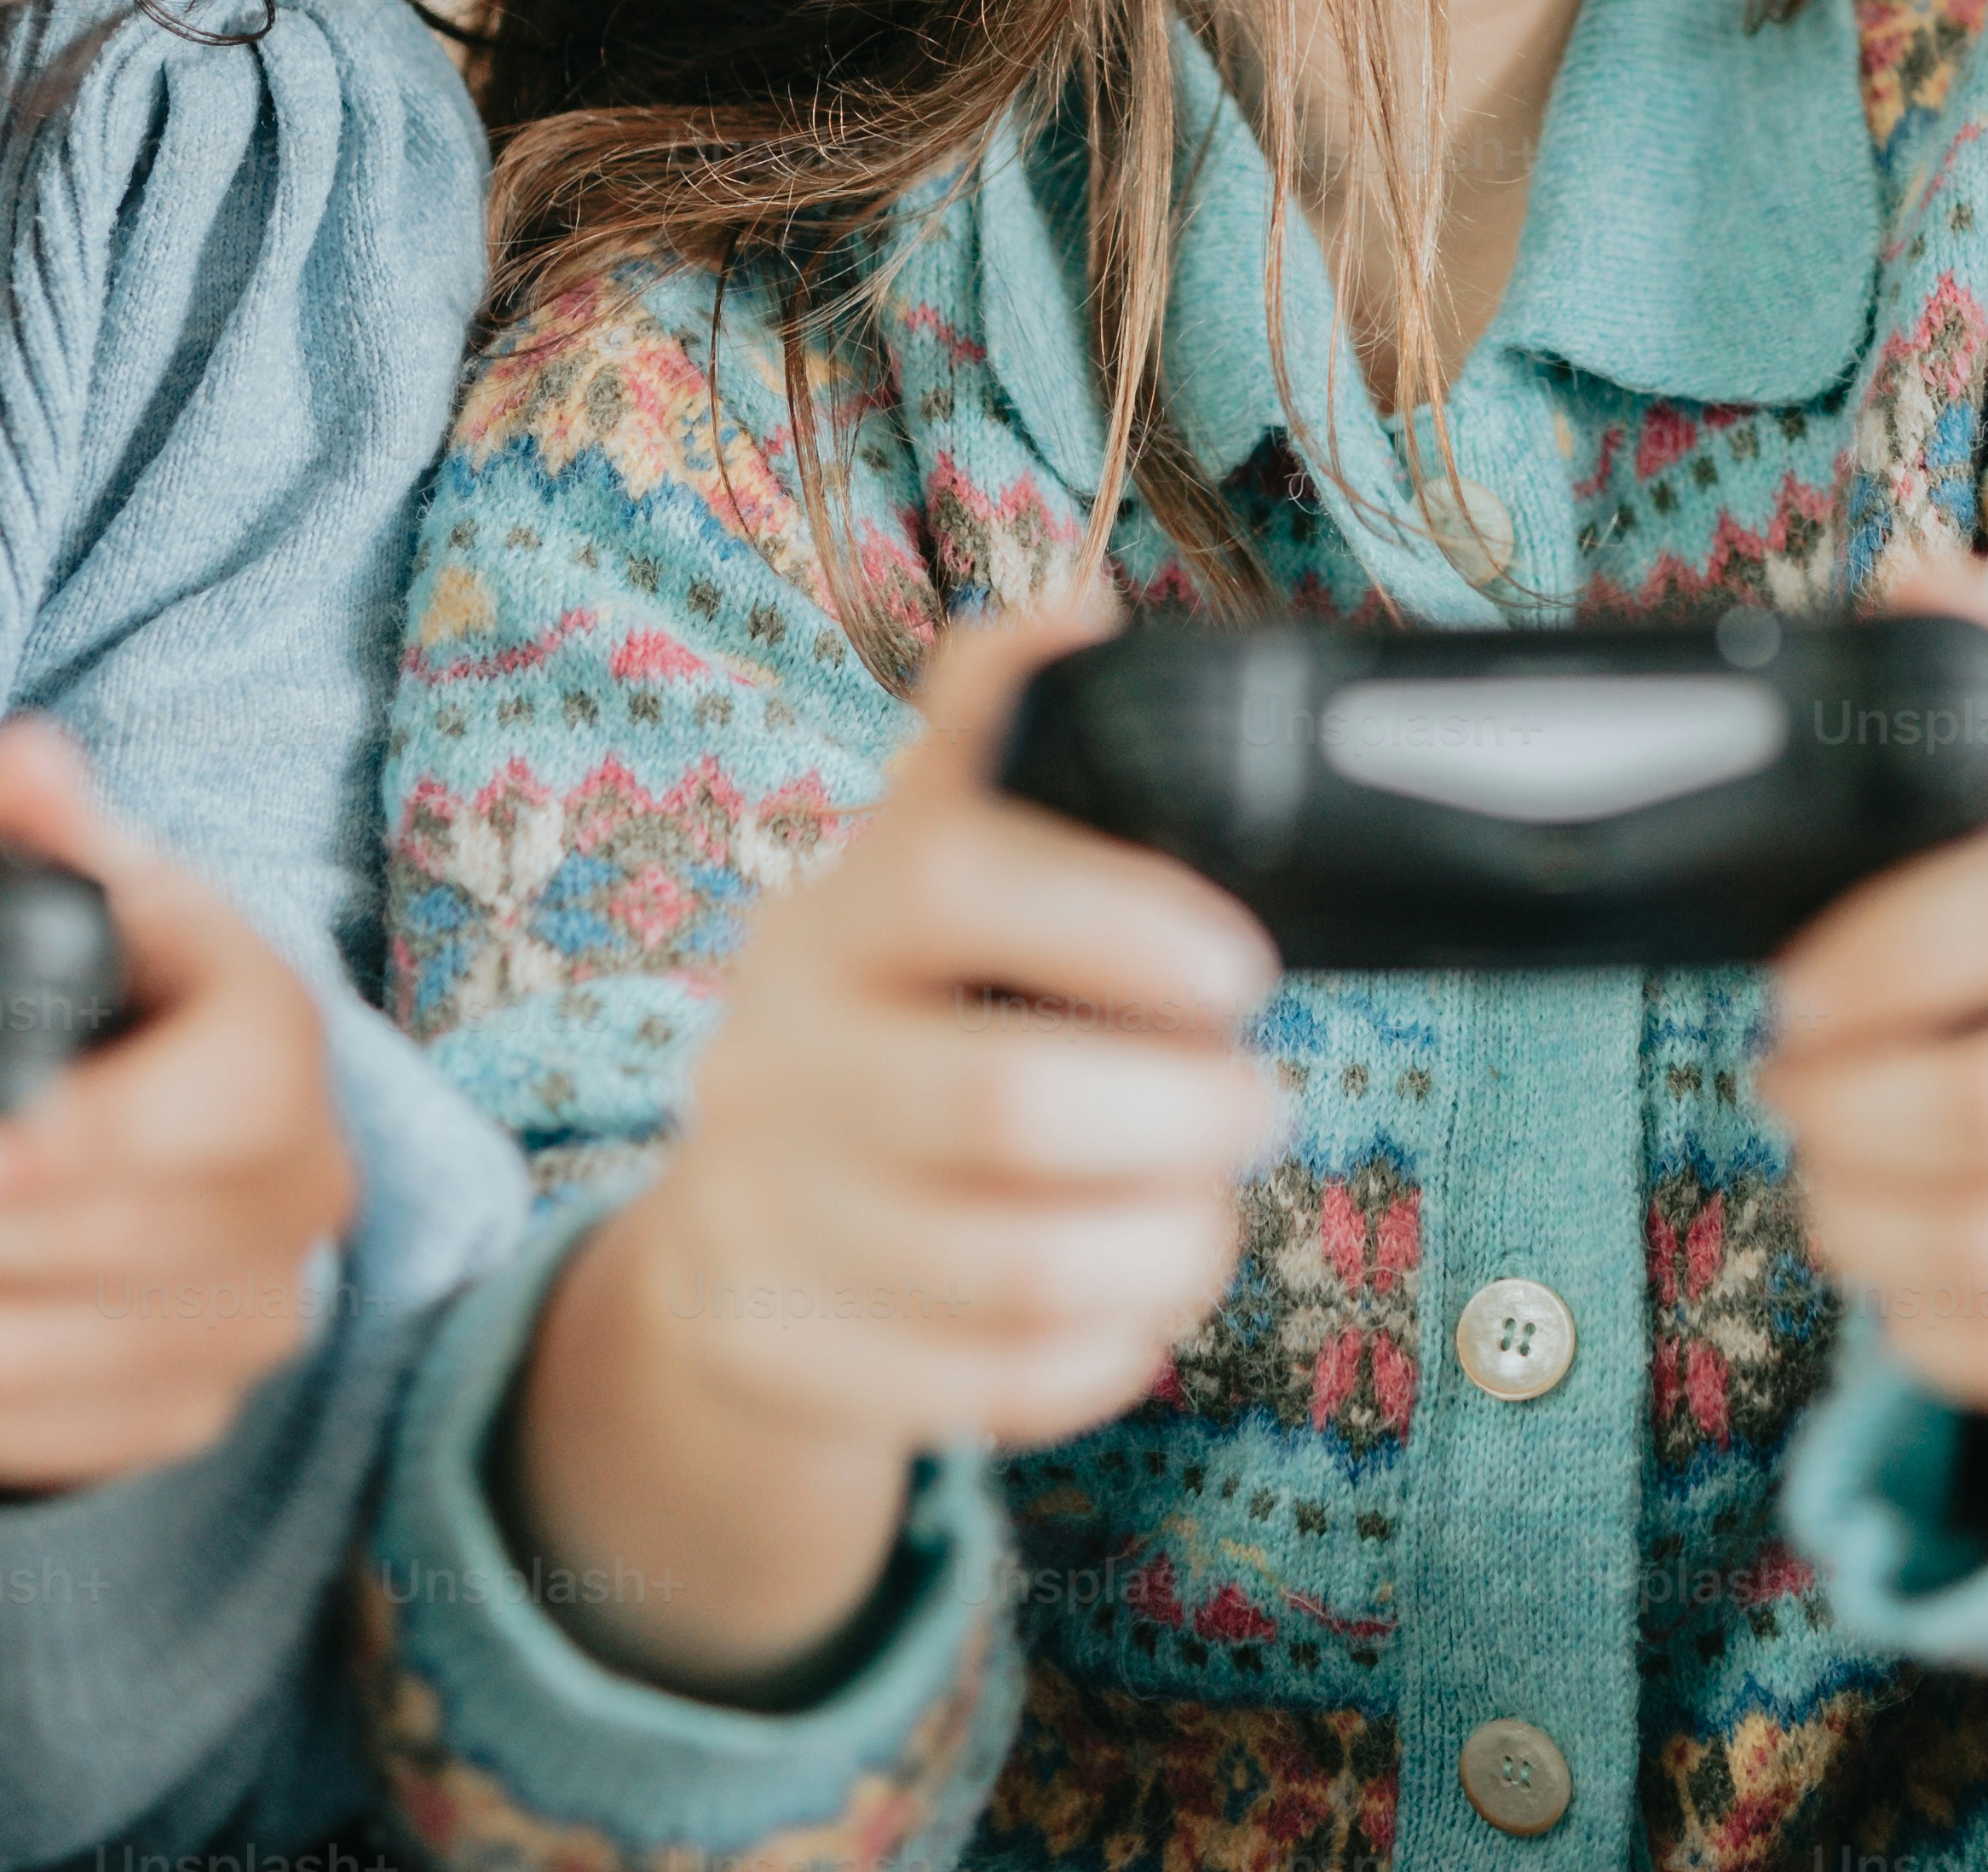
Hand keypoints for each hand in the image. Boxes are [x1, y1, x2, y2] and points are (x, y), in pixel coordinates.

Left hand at [0, 719, 359, 1490]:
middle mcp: (295, 1206)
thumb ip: (54, 838)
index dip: (58, 1148)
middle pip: (69, 1255)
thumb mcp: (107, 907)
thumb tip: (19, 765)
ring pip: (13, 1359)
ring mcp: (243, 1330)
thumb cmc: (139, 1013)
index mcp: (280, 1060)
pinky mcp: (177, 1420)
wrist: (203, 1156)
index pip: (188, 1126)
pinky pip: (3, 1435)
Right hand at [510, 586, 1282, 1695]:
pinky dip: (1110, 1346)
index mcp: (829, 916)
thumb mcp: (920, 872)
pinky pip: (991, 1381)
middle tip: (1259, 1103)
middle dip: (1181, 1113)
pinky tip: (1145, 1299)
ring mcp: (766, 1217)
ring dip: (1170, 1242)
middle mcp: (777, 1060)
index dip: (1117, 920)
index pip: (955, 879)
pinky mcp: (788, 1352)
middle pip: (1002, 1104)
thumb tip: (1080, 606)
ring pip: (1015, 1264)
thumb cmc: (892, 1021)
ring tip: (1213, 1205)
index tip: (1241, 965)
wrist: (728, 1246)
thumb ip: (998, 751)